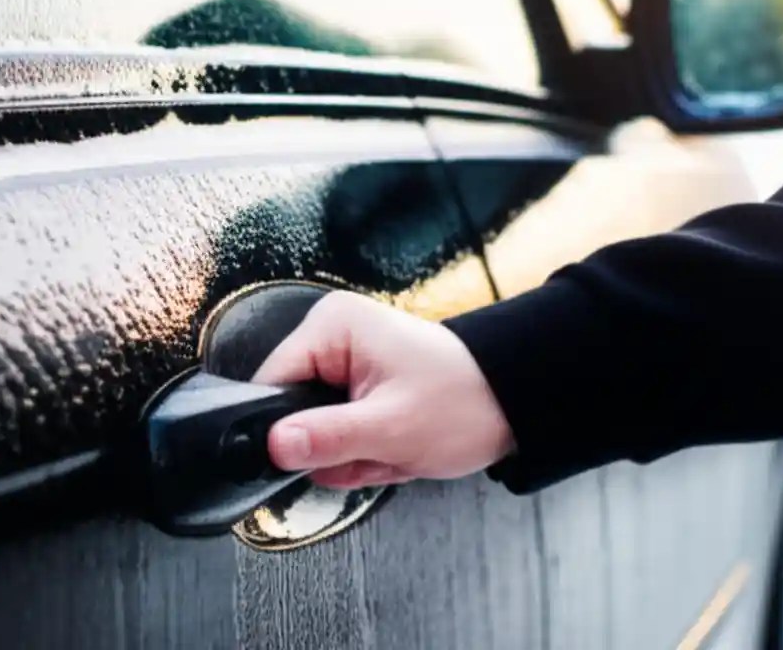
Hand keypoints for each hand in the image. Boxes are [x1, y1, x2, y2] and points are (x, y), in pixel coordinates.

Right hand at [252, 291, 513, 488]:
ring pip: (315, 430)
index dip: (290, 429)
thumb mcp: (392, 429)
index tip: (330, 449)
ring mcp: (346, 360)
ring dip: (353, 454)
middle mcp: (333, 335)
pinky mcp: (359, 384)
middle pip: (293, 411)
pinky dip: (365, 450)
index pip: (271, 383)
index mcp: (333, 327)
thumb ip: (327, 438)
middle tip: (380, 449)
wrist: (511, 403)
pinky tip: (395, 447)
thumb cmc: (464, 402)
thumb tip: (274, 445)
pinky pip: (339, 431)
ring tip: (394, 447)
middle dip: (334, 447)